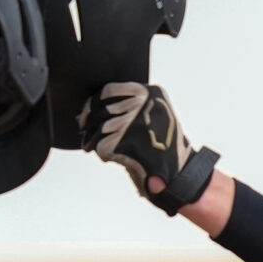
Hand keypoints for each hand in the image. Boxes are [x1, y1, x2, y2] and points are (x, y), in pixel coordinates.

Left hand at [80, 83, 218, 215]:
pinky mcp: (122, 142)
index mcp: (148, 92)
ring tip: (101, 149)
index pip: (107, 91)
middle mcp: (139, 104)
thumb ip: (127, 104)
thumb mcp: (153, 111)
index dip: (92, 103)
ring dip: (94, 140)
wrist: (177, 171)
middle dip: (90, 124)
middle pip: (101, 110)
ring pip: (98, 129)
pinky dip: (103, 154)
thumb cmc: (162, 144)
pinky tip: (114, 158)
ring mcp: (130, 123)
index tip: (86, 114)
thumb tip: (86, 111)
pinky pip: (101, 146)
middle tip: (87, 136)